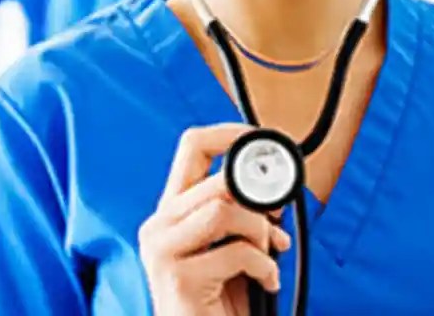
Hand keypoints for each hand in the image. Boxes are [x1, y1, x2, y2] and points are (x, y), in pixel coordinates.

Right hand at [138, 124, 291, 315]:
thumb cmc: (218, 304)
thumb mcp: (231, 250)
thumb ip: (242, 217)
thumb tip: (275, 190)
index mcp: (170, 212)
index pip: (192, 146)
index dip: (232, 134)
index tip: (266, 143)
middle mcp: (158, 226)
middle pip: (219, 180)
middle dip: (261, 204)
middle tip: (276, 230)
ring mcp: (162, 251)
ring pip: (226, 210)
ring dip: (262, 236)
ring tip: (268, 260)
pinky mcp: (178, 278)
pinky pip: (237, 253)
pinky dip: (265, 268)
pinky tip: (266, 282)